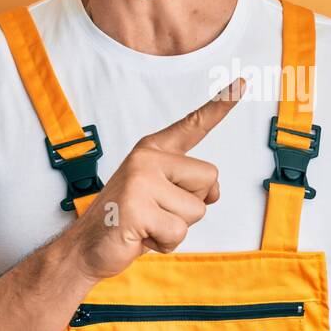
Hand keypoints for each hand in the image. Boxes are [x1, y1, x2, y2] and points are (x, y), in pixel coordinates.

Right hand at [66, 77, 246, 282]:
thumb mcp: (163, 197)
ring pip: (197, 209)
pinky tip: (141, 236)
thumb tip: (213, 192)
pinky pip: (178, 231)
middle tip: (157, 213)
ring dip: (177, 228)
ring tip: (147, 225)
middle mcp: (147, 157)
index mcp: (153, 149)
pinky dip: (165, 243)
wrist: (86, 248)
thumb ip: (190, 185)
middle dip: (192, 205)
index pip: (193, 124)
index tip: (243, 82)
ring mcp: (140, 179)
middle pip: (209, 177)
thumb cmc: (130, 221)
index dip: (221, 104)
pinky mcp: (136, 206)